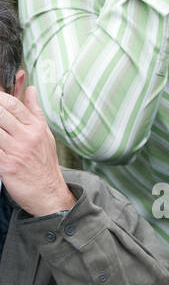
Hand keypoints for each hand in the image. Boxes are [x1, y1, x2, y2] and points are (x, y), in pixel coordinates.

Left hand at [0, 89, 74, 216]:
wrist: (48, 194)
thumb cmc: (44, 164)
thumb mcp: (45, 135)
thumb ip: (34, 111)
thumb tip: (31, 90)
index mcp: (36, 128)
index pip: (13, 103)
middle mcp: (27, 138)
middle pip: (1, 112)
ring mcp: (16, 151)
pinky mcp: (6, 164)